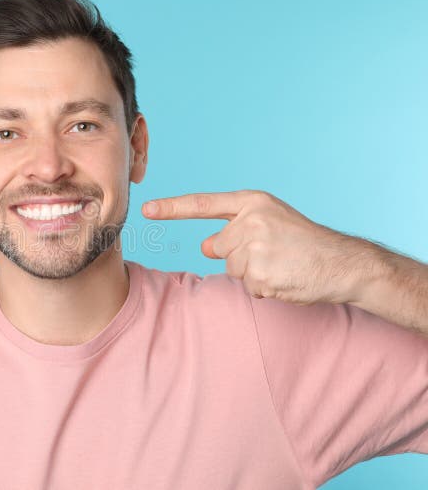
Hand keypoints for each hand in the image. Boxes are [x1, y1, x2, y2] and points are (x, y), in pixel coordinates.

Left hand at [142, 189, 362, 305]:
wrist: (343, 263)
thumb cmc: (306, 242)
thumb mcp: (271, 222)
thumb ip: (235, 229)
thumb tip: (205, 246)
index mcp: (252, 203)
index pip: (203, 205)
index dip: (172, 208)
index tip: (147, 209)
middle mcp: (250, 222)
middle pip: (217, 248)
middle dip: (238, 256)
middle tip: (274, 253)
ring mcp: (254, 248)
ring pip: (232, 270)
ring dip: (253, 274)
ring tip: (282, 265)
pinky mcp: (259, 274)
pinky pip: (247, 287)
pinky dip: (264, 288)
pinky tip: (285, 278)